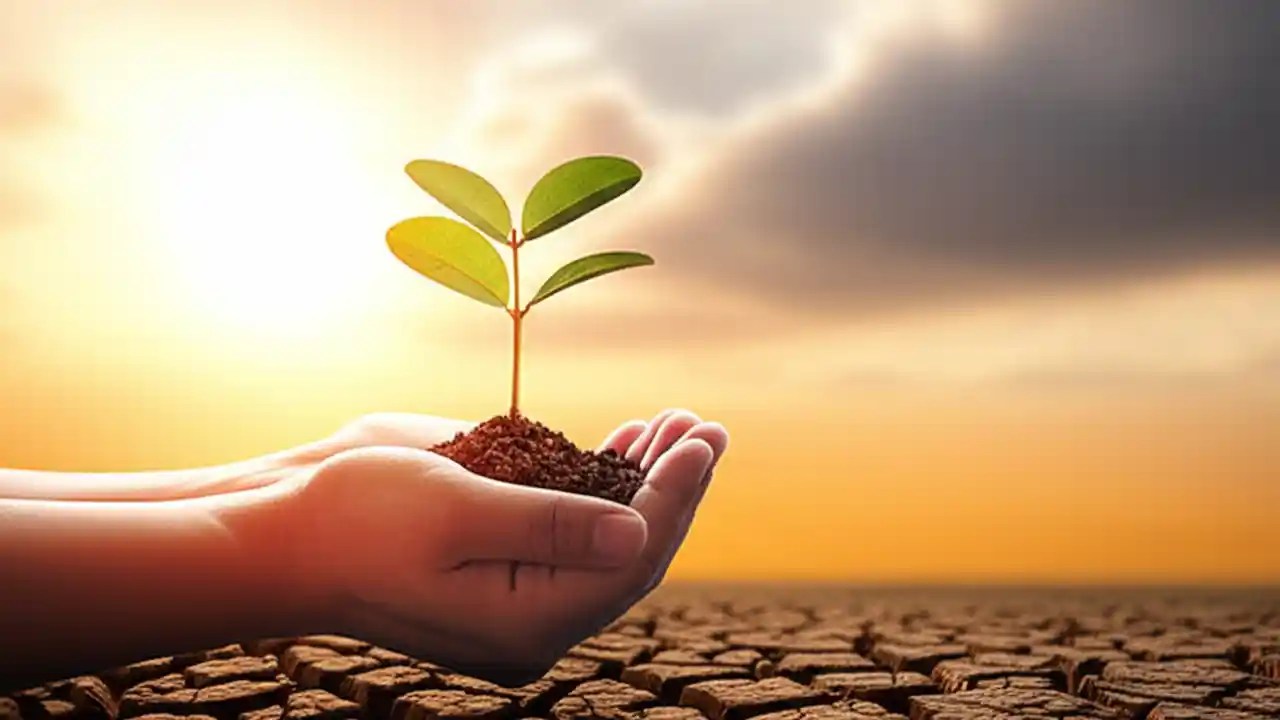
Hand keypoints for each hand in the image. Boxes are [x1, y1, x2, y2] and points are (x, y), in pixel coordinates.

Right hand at [268, 410, 727, 684]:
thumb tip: (636, 534)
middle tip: (708, 427)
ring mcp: (520, 587)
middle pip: (630, 554)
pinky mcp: (504, 552)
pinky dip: (604, 479)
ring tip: (682, 423)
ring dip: (646, 479)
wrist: (286, 530)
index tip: (701, 442)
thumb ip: (549, 526)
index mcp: (526, 622)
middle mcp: (533, 615)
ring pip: (608, 537)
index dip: (674, 499)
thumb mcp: (455, 512)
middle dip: (673, 487)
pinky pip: (573, 522)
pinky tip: (632, 438)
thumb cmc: (358, 518)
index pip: (627, 563)